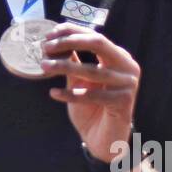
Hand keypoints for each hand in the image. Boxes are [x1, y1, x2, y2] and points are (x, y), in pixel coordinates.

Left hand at [39, 24, 140, 162]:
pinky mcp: (124, 103)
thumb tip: (55, 42)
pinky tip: (54, 92)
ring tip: (43, 67)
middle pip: (98, 43)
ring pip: (92, 70)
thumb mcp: (80, 80)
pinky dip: (70, 94)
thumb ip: (72, 62)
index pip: (94, 36)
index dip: (71, 32)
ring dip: (63, 67)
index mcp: (118, 56)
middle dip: (69, 42)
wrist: (105, 139)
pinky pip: (92, 95)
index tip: (48, 35)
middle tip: (45, 47)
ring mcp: (128, 84)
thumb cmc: (92, 108)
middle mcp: (127, 66)